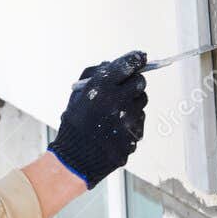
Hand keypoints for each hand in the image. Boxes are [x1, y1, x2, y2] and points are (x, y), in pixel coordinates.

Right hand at [47, 51, 148, 187]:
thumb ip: (94, 75)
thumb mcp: (77, 95)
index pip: (128, 65)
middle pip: (140, 82)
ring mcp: (128, 122)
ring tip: (115, 113)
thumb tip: (113, 64)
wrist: (74, 160)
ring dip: (132, 103)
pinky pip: (140, 123)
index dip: (136, 59)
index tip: (141, 56)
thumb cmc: (74, 124)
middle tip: (126, 87)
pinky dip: (131, 123)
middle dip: (134, 82)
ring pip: (142, 102)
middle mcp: (117, 102)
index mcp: (100, 88)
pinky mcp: (134, 137)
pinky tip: (115, 129)